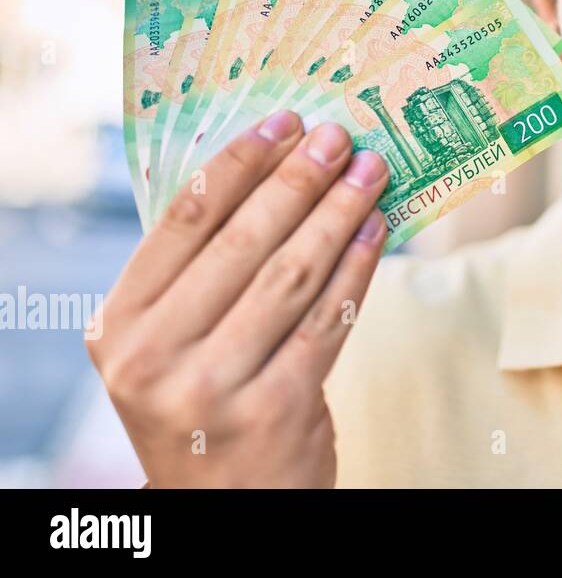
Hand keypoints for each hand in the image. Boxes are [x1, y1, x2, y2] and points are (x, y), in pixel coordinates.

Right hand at [87, 110, 388, 486]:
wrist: (225, 508)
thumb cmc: (203, 405)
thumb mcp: (169, 344)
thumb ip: (199, 273)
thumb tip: (273, 168)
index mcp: (118, 326)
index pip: (184, 221)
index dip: (240, 162)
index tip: (283, 120)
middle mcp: (153, 358)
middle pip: (243, 241)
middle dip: (299, 179)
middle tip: (340, 135)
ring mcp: (213, 388)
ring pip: (291, 275)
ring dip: (337, 214)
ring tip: (370, 172)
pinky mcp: (277, 410)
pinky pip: (329, 320)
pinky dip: (358, 267)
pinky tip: (377, 229)